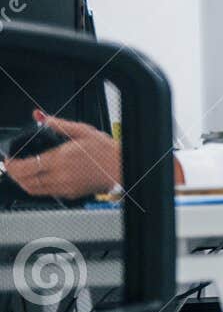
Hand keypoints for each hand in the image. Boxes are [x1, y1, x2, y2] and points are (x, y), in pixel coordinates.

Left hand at [4, 114, 120, 198]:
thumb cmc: (107, 151)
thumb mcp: (83, 131)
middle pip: (24, 180)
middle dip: (12, 174)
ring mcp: (64, 187)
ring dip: (21, 181)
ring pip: (32, 189)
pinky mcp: (69, 194)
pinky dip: (35, 187)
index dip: (11, 164)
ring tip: (21, 173)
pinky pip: (45, 193)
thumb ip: (59, 125)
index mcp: (60, 158)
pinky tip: (37, 179)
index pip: (24, 167)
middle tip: (11, 166)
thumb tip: (41, 118)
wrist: (122, 168)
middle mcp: (59, 175)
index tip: (9, 159)